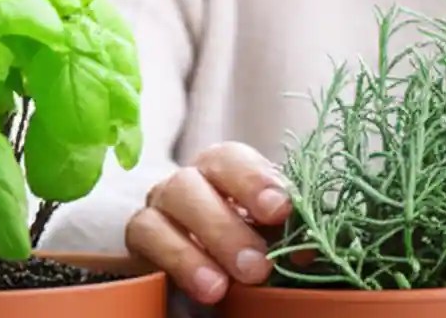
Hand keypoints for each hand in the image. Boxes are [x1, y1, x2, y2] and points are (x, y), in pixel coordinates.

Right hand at [125, 141, 291, 304]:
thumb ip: (281, 231)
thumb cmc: (243, 234)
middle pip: (192, 183)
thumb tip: (305, 249)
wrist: (196, 259)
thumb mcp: (265, 230)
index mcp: (223, 167)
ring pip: (164, 209)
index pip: (231, 158)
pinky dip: (178, 264)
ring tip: (222, 287)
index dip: (255, 180)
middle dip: (227, 227)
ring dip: (197, 250)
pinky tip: (204, 288)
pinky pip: (147, 238)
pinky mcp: (140, 235)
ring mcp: (159, 204)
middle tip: (257, 266)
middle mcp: (187, 179)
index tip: (280, 210)